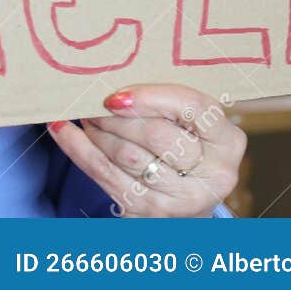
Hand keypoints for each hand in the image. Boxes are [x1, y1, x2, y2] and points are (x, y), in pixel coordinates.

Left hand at [47, 84, 244, 216]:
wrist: (188, 195)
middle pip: (156, 135)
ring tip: (83, 115)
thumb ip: (166, 100)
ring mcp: (184, 199)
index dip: (152, 97)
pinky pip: (106, 176)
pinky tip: (61, 130)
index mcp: (229, 141)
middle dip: (116, 116)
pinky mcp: (151, 213)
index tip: (117, 94)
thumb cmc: (186, 142)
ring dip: (96, 132)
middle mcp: (215, 175)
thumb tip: (113, 76)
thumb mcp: (191, 120)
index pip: (193, 108)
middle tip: (92, 101)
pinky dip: (78, 150)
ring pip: (128, 156)